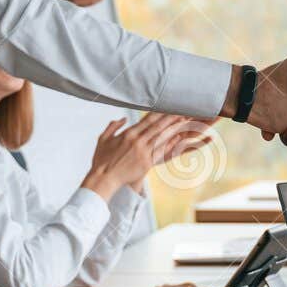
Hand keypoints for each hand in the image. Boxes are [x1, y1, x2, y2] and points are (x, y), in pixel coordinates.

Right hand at [82, 113, 212, 199]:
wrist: (103, 179)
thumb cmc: (101, 160)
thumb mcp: (103, 139)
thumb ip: (113, 126)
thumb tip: (123, 118)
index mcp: (128, 134)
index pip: (147, 120)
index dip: (159, 113)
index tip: (169, 107)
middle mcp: (137, 141)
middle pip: (157, 126)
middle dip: (170, 118)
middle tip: (182, 111)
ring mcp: (143, 152)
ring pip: (161, 137)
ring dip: (174, 128)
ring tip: (184, 122)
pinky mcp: (146, 163)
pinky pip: (161, 151)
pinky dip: (170, 144)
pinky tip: (179, 139)